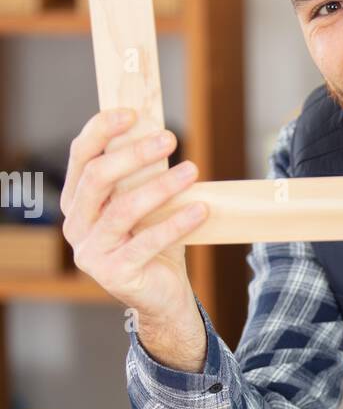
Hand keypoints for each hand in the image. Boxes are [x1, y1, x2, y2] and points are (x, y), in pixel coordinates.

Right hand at [60, 109, 207, 360]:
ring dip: (161, 186)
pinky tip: (200, 209)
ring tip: (192, 170)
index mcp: (77, 202)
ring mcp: (91, 252)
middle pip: (97, 178)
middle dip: (134, 153)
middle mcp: (76, 226)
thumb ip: (141, 175)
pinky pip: (146, 242)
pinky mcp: (114, 274)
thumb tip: (158, 130)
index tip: (133, 113)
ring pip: (123, 209)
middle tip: (170, 138)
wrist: (163, 296)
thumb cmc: (153, 242)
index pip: (81, 157)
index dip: (101, 130)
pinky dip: (176, 223)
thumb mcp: (145, 204)